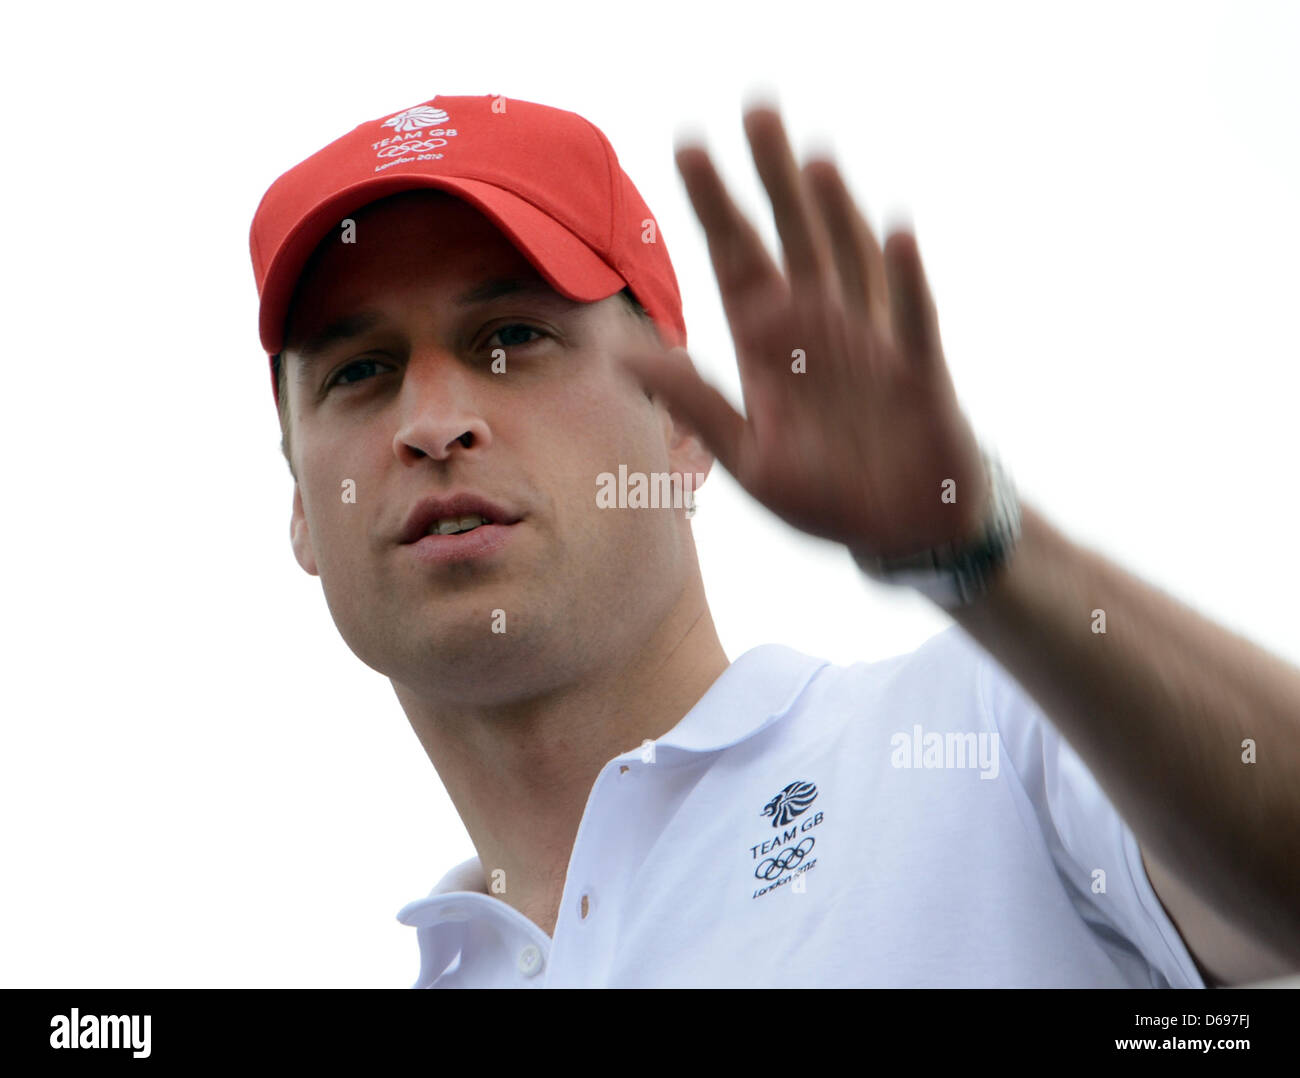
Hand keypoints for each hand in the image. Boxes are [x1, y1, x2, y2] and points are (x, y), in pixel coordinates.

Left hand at [619, 104, 988, 561]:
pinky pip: (911, 319)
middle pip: (790, 238)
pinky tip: (895, 235)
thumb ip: (695, 405)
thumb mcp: (750, 458)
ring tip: (810, 160)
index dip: (714, 206)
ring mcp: (870, 340)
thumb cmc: (826, 493)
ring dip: (831, 213)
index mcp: (769, 344)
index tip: (689, 148)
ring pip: (849, 261)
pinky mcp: (918, 370)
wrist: (902, 528)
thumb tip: (622, 358)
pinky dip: (904, 281)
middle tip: (754, 110)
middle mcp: (818, 326)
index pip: (735, 260)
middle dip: (771, 179)